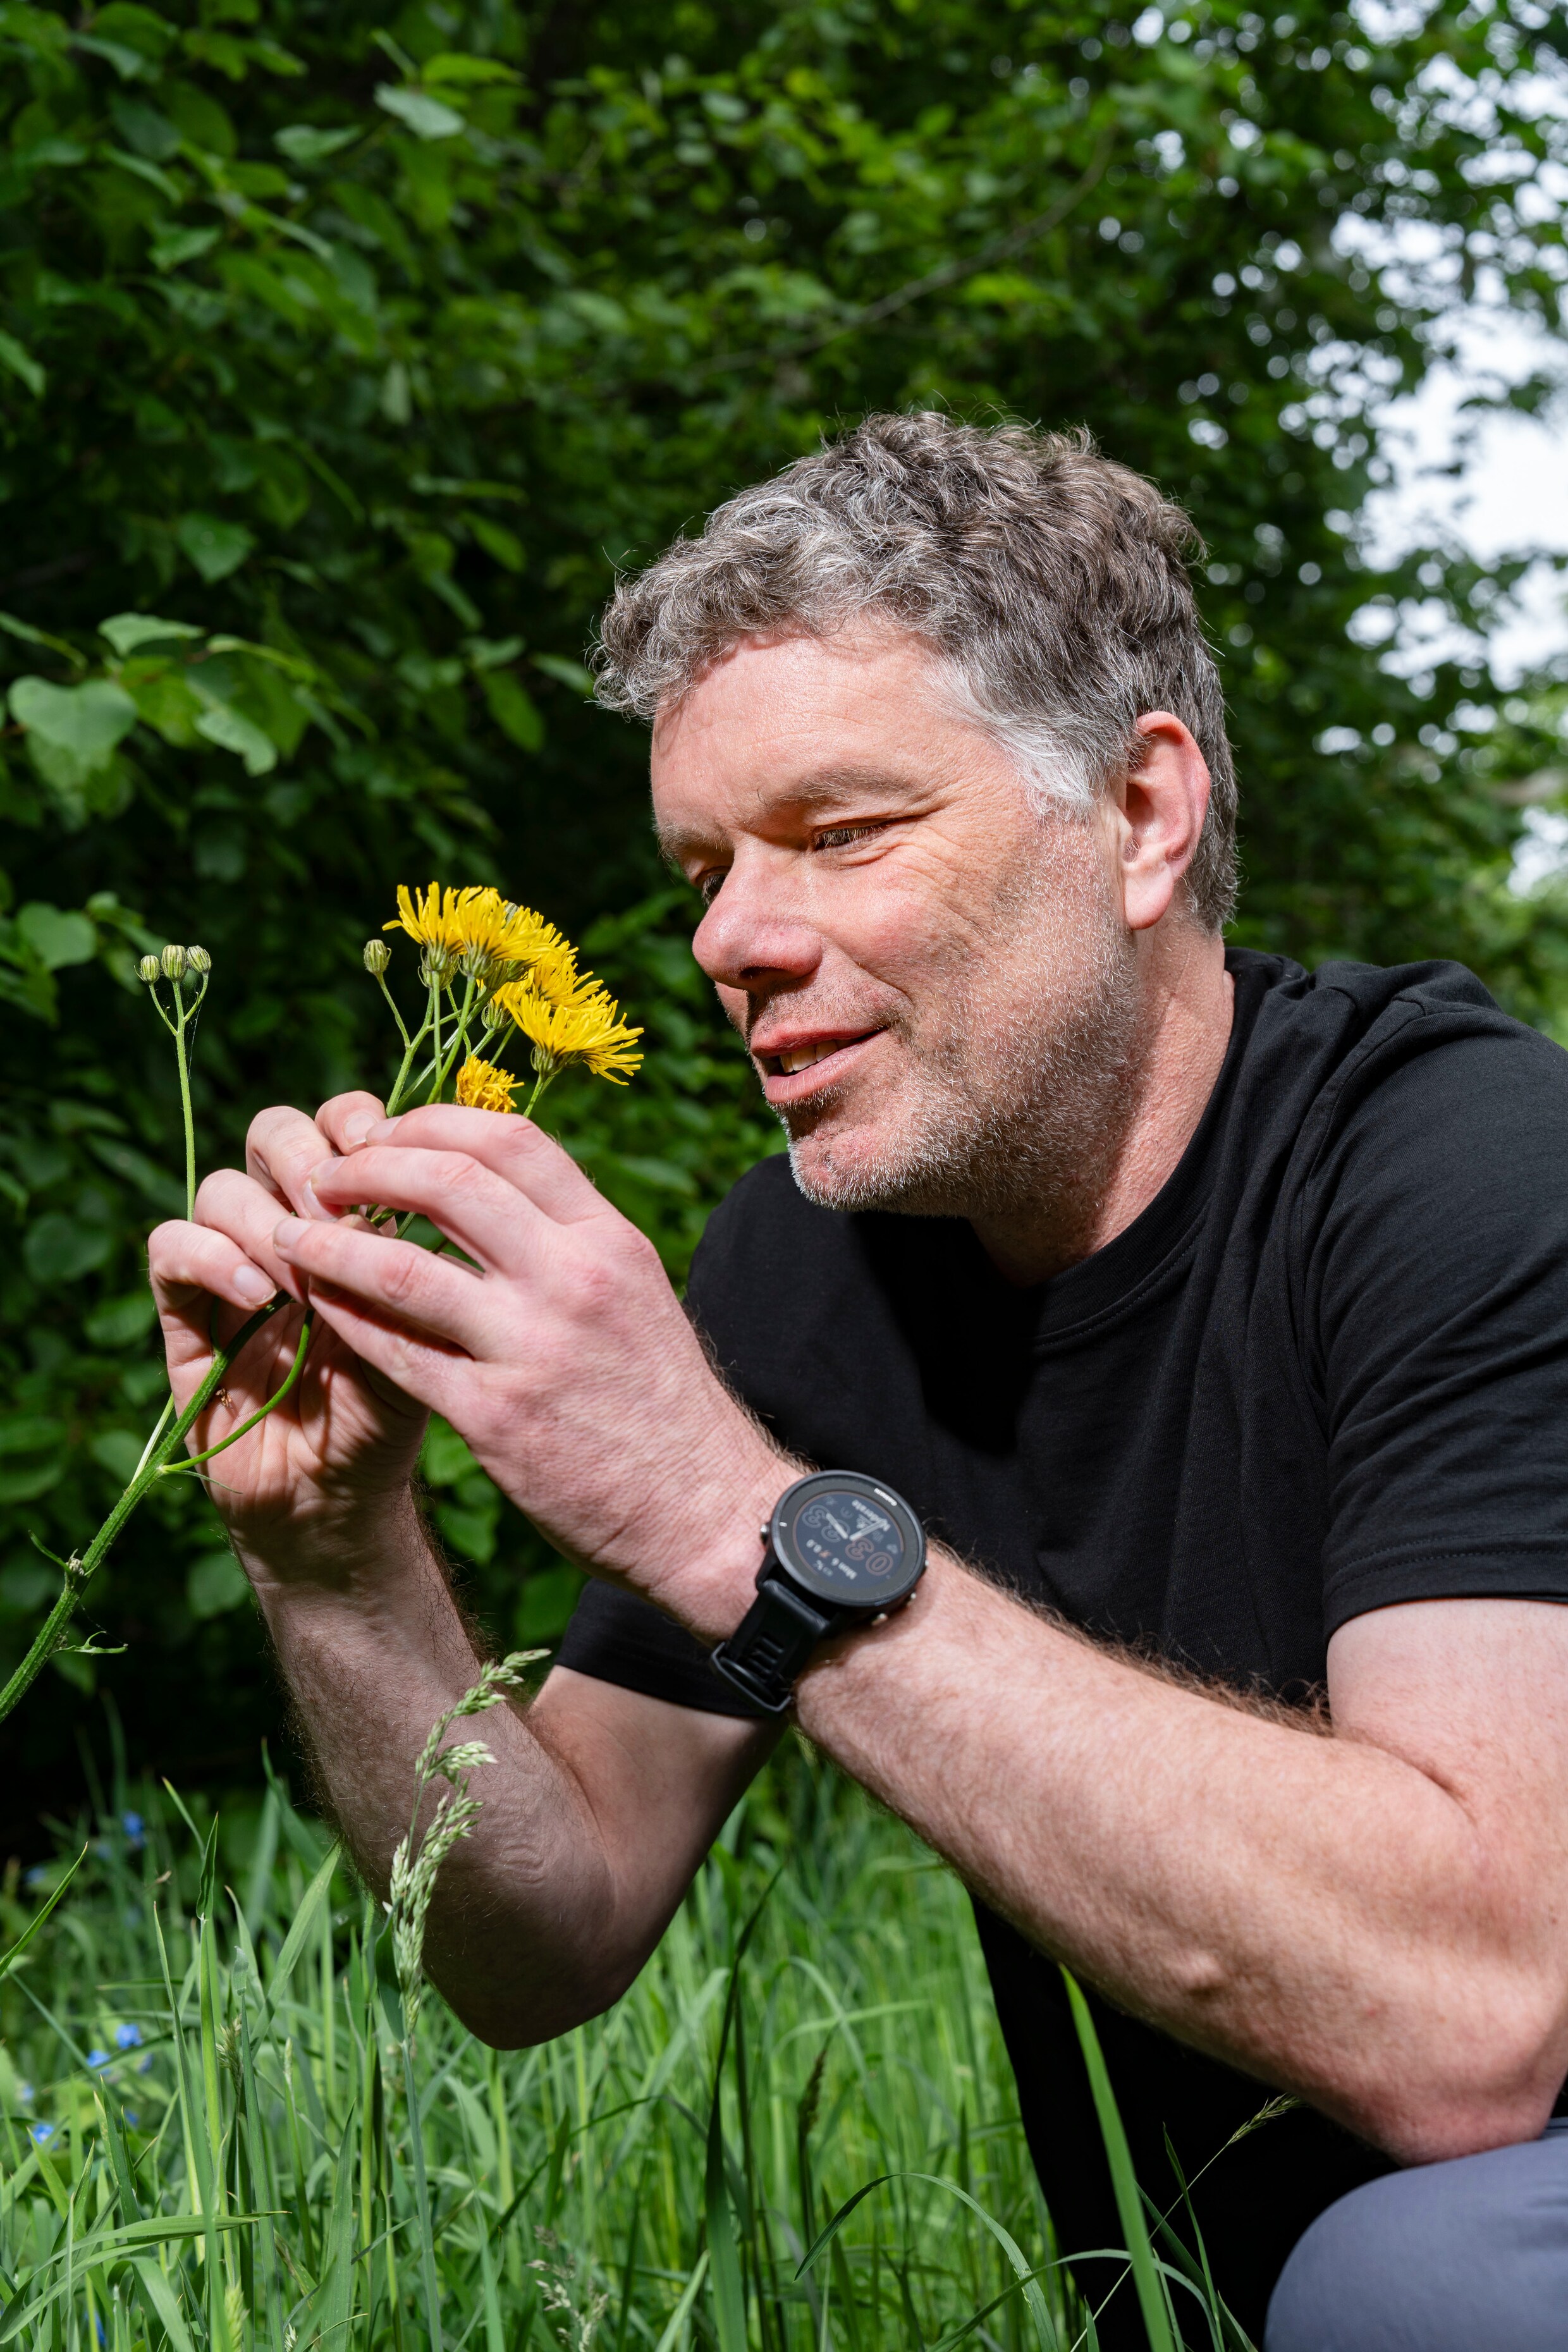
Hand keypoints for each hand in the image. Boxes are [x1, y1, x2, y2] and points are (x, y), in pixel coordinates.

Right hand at [146, 1092, 428, 1573]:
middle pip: (274, 1132)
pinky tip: (257, 1299)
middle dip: (308, 1160)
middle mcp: (286, 1224)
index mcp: (349, 1211)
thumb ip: (418, 1253)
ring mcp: (231, 1263)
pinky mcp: (182, 1311)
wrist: (338, 1495)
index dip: (358, 1120)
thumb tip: (429, 1179)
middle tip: (341, 1215)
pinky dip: (211, 1258)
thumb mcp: (425, 1325)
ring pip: (221, 1185)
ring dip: (267, 1220)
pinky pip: (170, 1246)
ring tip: (306, 1281)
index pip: (341, 1122)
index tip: (388, 1152)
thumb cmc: (392, 1407)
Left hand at [274, 1106, 783, 1635]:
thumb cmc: (663, 1405)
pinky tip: (316, 1308)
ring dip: (328, 1244)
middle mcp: (575, 1277)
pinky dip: (345, 1320)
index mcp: (609, 1239)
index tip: (384, 1133)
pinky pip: (395, 1352)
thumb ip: (569, 1243)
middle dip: (367, 1168)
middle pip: (447, 1181)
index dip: (430, 1122)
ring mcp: (533, 1347)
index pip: (510, 1137)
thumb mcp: (635, 1295)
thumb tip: (492, 1193)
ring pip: (401, 1266)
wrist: (706, 1513)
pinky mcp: (496, 1418)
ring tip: (286, 1235)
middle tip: (321, 1174)